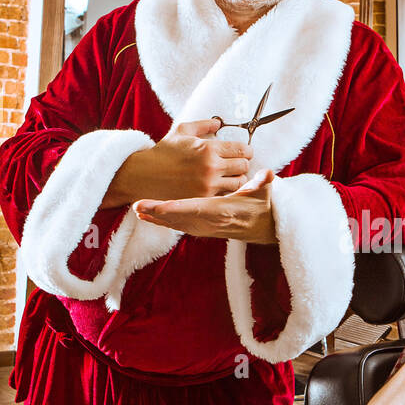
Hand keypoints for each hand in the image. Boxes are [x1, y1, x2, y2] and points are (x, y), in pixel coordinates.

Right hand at [101, 120, 252, 208]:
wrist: (143, 176)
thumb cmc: (163, 153)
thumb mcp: (181, 131)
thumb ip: (202, 124)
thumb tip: (218, 123)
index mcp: (208, 148)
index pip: (242, 150)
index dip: (246, 151)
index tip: (243, 152)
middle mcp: (211, 167)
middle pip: (244, 166)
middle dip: (242, 164)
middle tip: (236, 164)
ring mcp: (208, 186)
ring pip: (239, 183)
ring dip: (237, 179)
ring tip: (230, 176)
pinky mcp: (204, 200)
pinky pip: (226, 196)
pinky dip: (226, 192)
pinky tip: (220, 187)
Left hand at [133, 168, 277, 243]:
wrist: (264, 228)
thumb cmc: (263, 207)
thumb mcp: (265, 194)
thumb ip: (262, 183)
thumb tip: (267, 173)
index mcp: (222, 211)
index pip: (195, 209)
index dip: (176, 209)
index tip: (158, 206)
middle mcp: (211, 222)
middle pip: (180, 219)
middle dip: (158, 214)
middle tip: (137, 206)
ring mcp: (206, 228)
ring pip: (176, 224)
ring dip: (156, 218)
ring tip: (137, 209)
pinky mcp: (203, 230)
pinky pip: (179, 226)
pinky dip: (163, 222)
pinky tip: (149, 217)